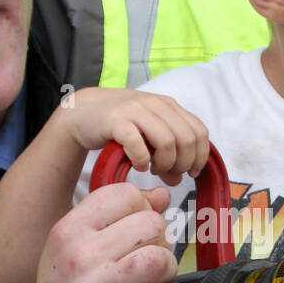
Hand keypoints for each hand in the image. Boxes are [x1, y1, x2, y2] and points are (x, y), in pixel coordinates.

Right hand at [11, 182, 177, 282]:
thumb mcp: (75, 251)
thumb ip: (117, 219)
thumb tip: (160, 195)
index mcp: (68, 231)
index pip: (126, 195)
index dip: (143, 211)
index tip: (136, 234)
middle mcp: (79, 257)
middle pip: (151, 225)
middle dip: (158, 244)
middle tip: (144, 266)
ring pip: (160, 259)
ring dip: (164, 273)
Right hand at [63, 88, 209, 185]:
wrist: (83, 112)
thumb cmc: (119, 126)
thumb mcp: (149, 135)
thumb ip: (168, 154)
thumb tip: (179, 178)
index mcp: (169, 105)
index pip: (200, 131)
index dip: (200, 156)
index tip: (192, 172)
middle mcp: (155, 104)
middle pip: (187, 139)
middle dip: (182, 163)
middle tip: (168, 172)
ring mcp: (136, 110)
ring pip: (168, 142)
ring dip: (165, 163)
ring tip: (153, 169)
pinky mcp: (116, 120)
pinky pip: (138, 145)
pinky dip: (142, 161)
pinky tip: (137, 165)